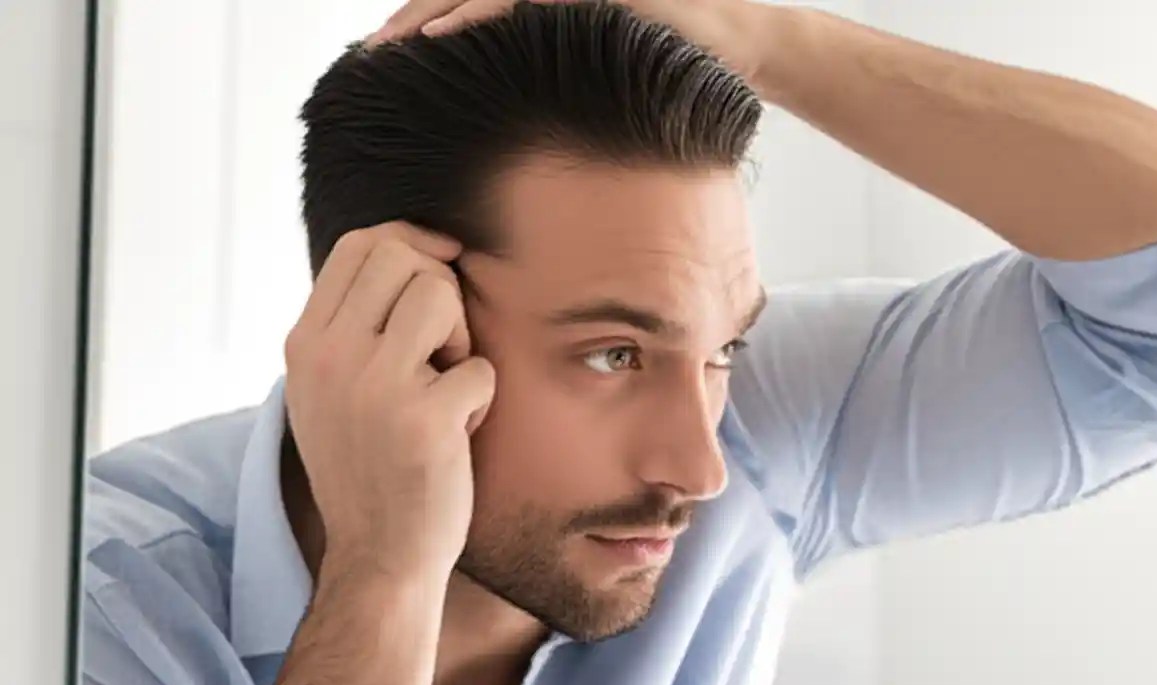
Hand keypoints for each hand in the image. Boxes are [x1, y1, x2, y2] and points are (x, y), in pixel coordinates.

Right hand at [283, 221, 494, 579]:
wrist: (378, 556)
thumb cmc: (368, 465)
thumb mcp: (329, 389)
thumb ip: (350, 326)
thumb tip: (408, 250)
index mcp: (305, 344)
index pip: (359, 246)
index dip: (412, 240)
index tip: (443, 261)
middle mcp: (329, 357)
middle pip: (401, 256)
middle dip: (438, 287)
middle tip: (441, 345)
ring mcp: (374, 386)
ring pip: (439, 293)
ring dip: (459, 337)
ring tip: (444, 384)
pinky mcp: (424, 419)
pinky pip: (478, 367)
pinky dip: (479, 399)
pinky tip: (455, 436)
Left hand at [366, 0, 773, 86]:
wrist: (738, 46)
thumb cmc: (673, 72)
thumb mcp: (602, 85)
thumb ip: (559, 96)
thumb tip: (525, 143)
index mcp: (545, 12)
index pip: (469, 17)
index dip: (424, 36)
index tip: (385, 70)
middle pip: (455, 1)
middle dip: (404, 29)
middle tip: (362, 62)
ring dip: (420, 21)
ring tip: (379, 52)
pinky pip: (513, 2)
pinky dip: (469, 18)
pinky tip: (432, 39)